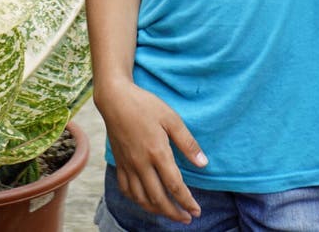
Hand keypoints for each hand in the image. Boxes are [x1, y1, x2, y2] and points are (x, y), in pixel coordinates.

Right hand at [95, 80, 207, 223]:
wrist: (115, 99)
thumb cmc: (146, 105)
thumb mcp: (172, 118)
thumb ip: (187, 143)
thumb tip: (203, 163)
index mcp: (157, 152)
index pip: (174, 186)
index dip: (187, 201)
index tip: (196, 210)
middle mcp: (141, 164)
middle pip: (158, 198)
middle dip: (174, 212)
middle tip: (186, 218)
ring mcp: (128, 165)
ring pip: (141, 198)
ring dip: (156, 210)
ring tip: (169, 213)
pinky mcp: (119, 163)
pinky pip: (126, 190)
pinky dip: (137, 201)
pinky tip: (145, 201)